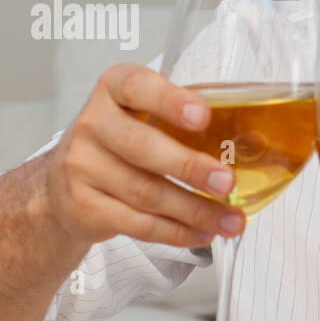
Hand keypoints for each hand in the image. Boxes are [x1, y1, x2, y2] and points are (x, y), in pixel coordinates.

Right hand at [43, 63, 245, 248]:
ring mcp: (82, 166)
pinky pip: (137, 223)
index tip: (204, 116)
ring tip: (231, 220)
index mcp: (114, 89)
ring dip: (195, 210)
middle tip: (228, 182)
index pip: (137, 86)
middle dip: (190, 167)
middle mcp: (92, 123)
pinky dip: (176, 232)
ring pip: (145, 193)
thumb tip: (253, 140)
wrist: (64, 184)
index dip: (170, 100)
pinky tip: (203, 234)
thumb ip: (183, 118)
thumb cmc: (122, 143)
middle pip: (141, 147)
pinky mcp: (83, 206)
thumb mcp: (143, 115)